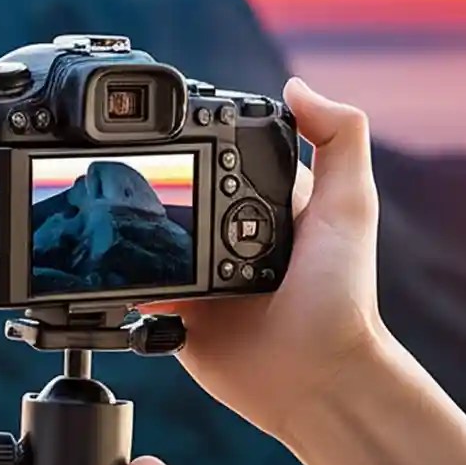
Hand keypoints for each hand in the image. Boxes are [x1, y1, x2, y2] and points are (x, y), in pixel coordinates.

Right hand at [140, 77, 390, 438]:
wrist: (316, 379)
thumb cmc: (342, 298)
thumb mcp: (349, 207)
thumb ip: (338, 139)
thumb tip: (295, 85)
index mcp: (264, 204)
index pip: (221, 155)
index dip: (196, 137)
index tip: (167, 123)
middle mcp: (227, 235)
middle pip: (175, 193)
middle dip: (151, 182)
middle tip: (127, 170)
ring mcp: (197, 273)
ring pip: (148, 238)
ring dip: (132, 229)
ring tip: (116, 215)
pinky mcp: (174, 311)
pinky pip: (135, 287)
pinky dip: (121, 277)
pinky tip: (116, 263)